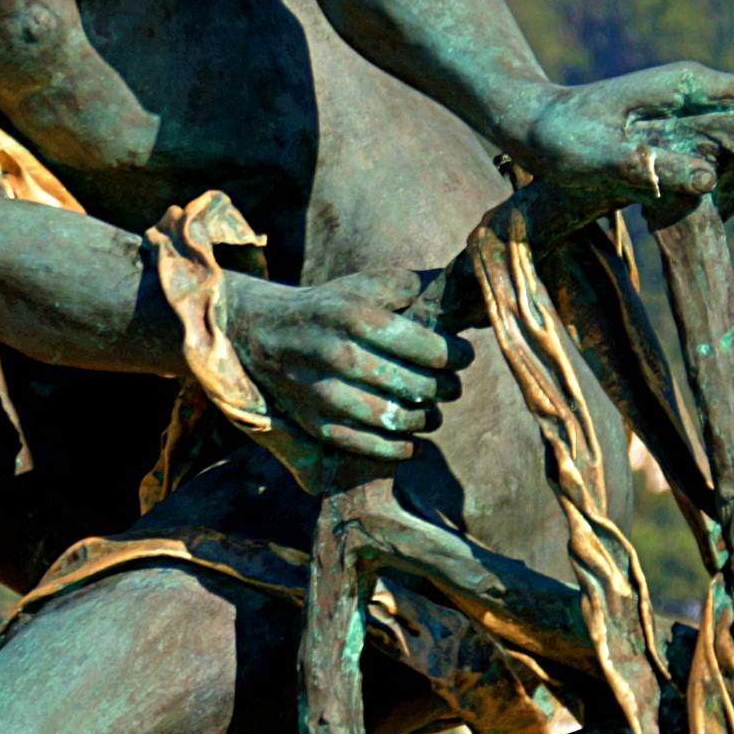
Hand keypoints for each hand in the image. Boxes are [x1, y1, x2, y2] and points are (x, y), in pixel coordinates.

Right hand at [219, 268, 462, 469]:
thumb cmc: (331, 307)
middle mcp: (338, 354)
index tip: (463, 357)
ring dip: (424, 420)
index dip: (457, 356)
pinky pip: (366, 446)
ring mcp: (322, 392)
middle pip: (415, 386)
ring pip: (393, 420)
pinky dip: (397, 448)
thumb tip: (472, 293)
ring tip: (431, 413)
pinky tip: (410, 440)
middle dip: (445, 390)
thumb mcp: (369, 284)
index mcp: (356, 315)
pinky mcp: (313, 422)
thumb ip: (418, 288)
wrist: (262, 331)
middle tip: (451, 387)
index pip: (427, 347)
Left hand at [514, 62, 733, 221]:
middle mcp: (694, 95)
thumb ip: (649, 167)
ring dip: (732, 186)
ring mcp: (687, 115)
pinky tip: (678, 213)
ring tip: (690, 216)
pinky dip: (711, 191)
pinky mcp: (677, 137)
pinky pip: (714, 164)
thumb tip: (708, 179)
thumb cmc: (559, 137)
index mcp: (685, 85)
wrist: (529, 127)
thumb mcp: (597, 158)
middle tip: (722, 214)